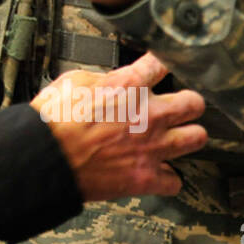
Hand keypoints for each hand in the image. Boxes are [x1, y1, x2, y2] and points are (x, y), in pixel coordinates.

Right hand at [35, 52, 206, 201]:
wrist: (46, 157)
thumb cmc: (53, 120)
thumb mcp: (74, 81)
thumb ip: (103, 79)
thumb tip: (110, 81)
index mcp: (130, 86)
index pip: (164, 63)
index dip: (166, 63)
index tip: (165, 67)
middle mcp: (149, 114)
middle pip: (195, 102)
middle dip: (189, 104)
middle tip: (179, 107)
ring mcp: (152, 147)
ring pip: (197, 138)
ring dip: (188, 137)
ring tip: (177, 138)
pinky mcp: (146, 177)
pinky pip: (175, 180)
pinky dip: (167, 177)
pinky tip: (158, 171)